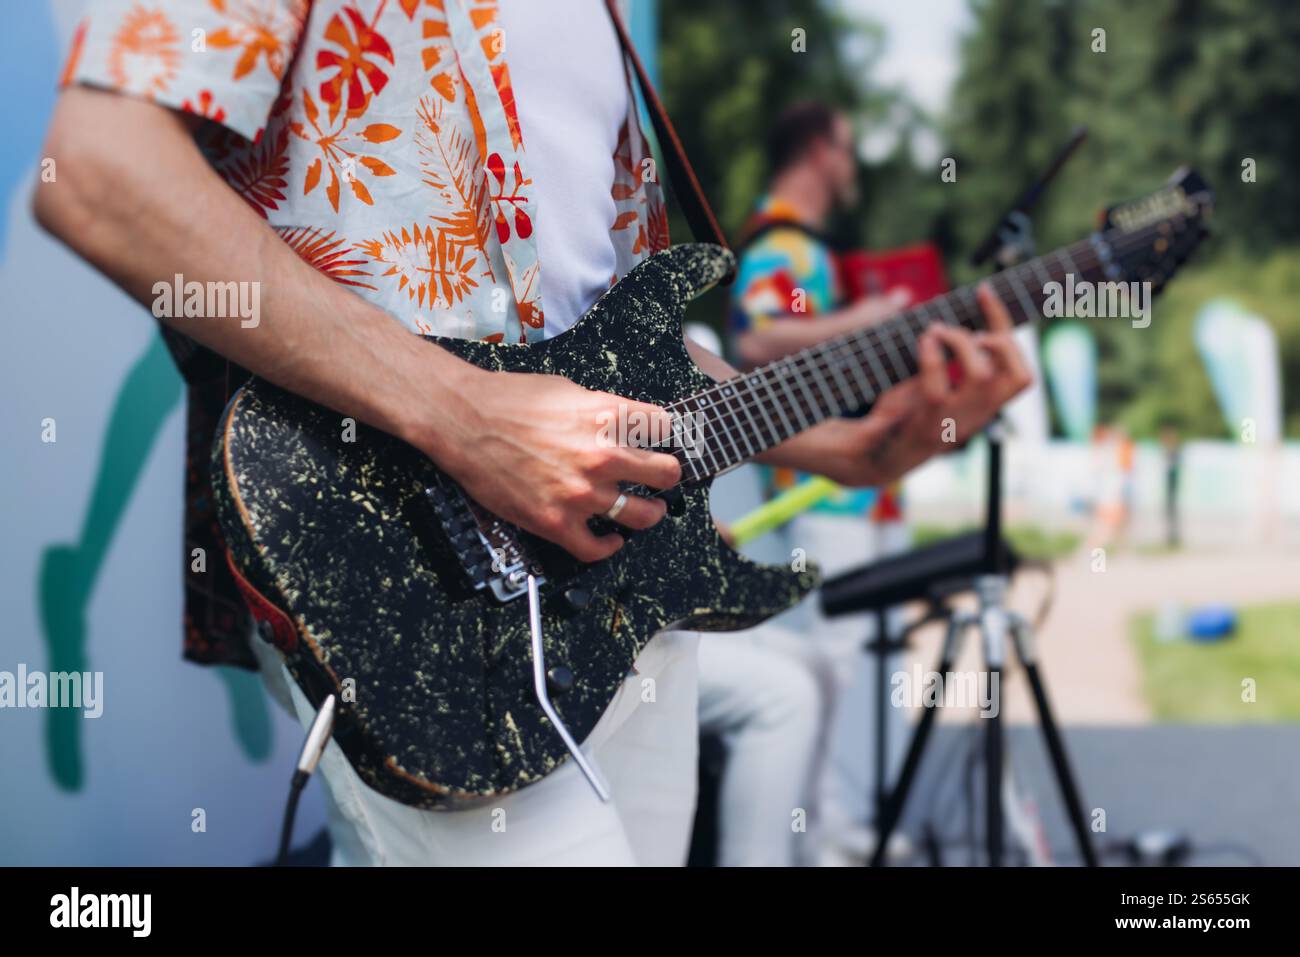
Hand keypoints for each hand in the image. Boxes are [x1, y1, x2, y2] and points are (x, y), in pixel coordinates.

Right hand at [416, 368, 680, 561]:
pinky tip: (612, 539)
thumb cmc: (506, 401)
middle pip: (666, 474)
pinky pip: (597, 548)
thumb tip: (619, 423)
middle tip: (663, 478)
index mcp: (606, 417)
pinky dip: (610, 546)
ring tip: (648, 511)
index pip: (664, 427)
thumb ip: (600, 410)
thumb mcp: (566, 390)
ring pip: (642, 515)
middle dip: (668, 475)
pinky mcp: (556, 521)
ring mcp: (580, 492)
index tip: (664, 442)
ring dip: (649, 514)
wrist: (463, 420)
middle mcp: (601, 455)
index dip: (666, 435)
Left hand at [786, 283, 1032, 486]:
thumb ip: (949, 363)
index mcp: (984, 408)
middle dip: (999, 338)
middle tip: (967, 327)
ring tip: (937, 332)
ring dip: (960, 343)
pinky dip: (931, 357)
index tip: (984, 294)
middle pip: (1018, 376)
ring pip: (981, 377)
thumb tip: (953, 320)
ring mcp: (954, 426)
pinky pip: (937, 388)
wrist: (870, 454)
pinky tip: (922, 342)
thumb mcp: (933, 385)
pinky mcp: (926, 428)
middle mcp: (977, 418)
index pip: (1020, 373)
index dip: (1010, 332)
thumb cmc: (902, 414)